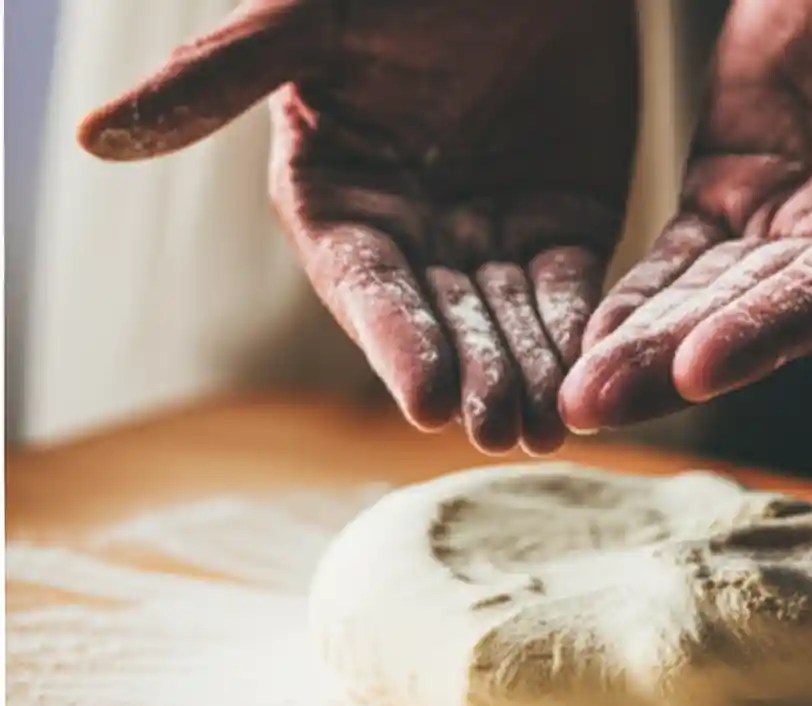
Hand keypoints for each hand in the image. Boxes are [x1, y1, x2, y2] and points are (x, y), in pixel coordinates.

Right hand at [79, 0, 637, 453]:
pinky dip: (581, 332)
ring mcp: (490, 238)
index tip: (428, 396)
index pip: (366, 286)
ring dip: (527, 374)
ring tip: (546, 429)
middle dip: (472, 374)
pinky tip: (593, 379)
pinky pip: (571, 289)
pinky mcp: (564, 227)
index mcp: (341, 202)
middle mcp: (414, 236)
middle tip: (497, 430)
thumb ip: (219, 77)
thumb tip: (89, 138)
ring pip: (508, 320)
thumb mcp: (311, 19)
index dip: (396, 339)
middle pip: (442, 320)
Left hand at [560, 0, 811, 429]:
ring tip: (573, 395)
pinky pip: (679, 255)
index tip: (701, 367)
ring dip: (640, 347)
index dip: (777, 327)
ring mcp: (787, 219)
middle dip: (676, 362)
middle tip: (595, 407)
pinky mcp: (732, 187)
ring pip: (706, 297)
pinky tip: (584, 336)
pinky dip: (635, 295)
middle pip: (759, 313)